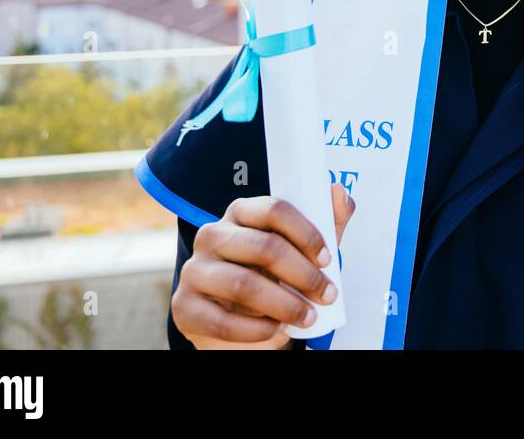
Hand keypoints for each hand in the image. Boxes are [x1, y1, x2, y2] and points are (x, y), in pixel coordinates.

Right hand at [172, 184, 354, 349]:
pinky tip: (277, 331)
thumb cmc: (274, 277)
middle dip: (303, 275)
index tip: (328, 259)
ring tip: (307, 318)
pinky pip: (221, 320)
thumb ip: (326, 222)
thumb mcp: (303, 251)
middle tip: (326, 295)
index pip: (274, 209)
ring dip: (284, 305)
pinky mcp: (184, 305)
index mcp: (241, 213)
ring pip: (243, 284)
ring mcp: (194, 270)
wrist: (238, 321)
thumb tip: (340, 192)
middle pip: (263, 247)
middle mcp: (212, 235)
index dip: (306, 233)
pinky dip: (256, 330)